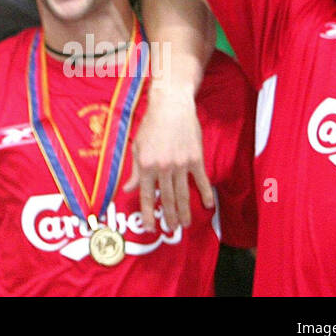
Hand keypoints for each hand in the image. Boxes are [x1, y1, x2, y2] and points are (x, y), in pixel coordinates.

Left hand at [124, 86, 212, 231]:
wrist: (171, 106)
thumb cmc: (151, 125)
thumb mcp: (137, 147)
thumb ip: (135, 171)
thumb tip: (128, 189)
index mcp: (146, 165)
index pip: (147, 195)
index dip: (148, 213)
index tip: (150, 227)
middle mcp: (163, 167)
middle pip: (167, 198)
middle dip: (169, 217)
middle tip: (171, 230)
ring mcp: (181, 164)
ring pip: (183, 194)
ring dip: (184, 212)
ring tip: (184, 224)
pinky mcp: (196, 158)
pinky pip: (201, 181)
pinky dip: (205, 194)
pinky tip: (208, 206)